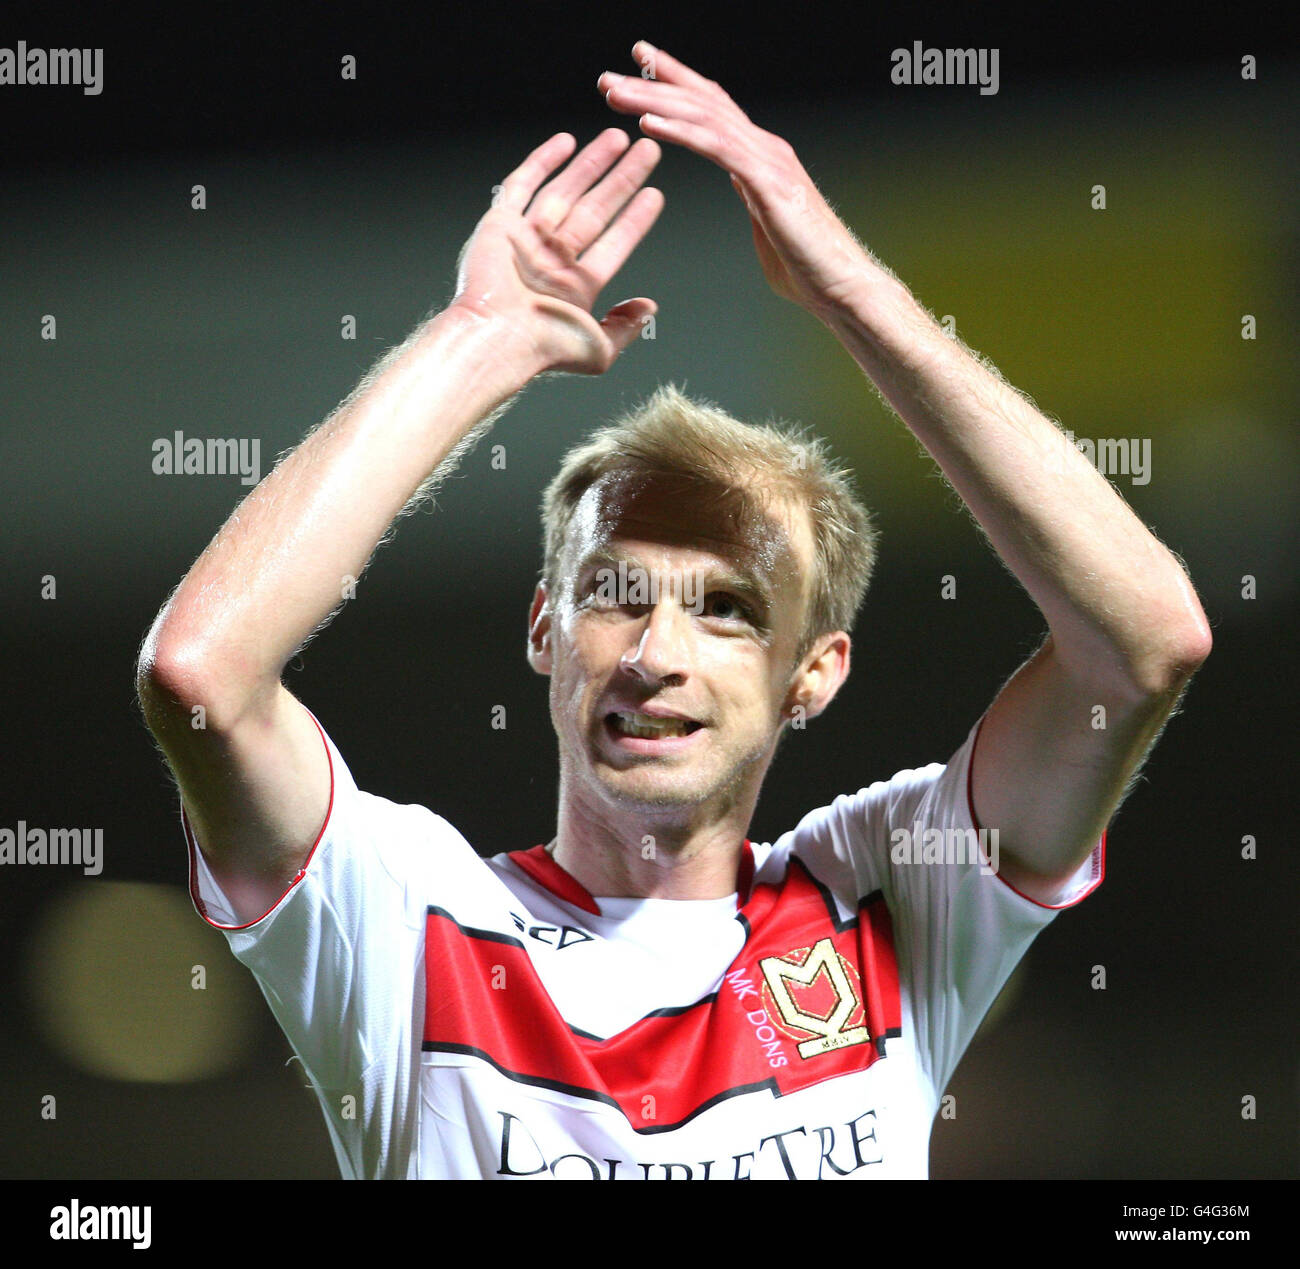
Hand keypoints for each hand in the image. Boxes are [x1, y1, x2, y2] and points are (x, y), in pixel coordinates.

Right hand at [450, 129, 663, 375]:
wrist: (498, 338)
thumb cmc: (544, 348)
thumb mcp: (599, 350)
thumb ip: (625, 327)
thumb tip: (648, 308)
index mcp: (575, 286)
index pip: (615, 243)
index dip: (636, 219)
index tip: (655, 194)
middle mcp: (553, 259)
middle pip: (596, 209)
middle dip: (623, 179)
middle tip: (647, 151)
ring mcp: (527, 239)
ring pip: (566, 191)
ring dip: (593, 164)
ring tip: (618, 138)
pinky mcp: (500, 224)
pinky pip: (523, 185)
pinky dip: (543, 161)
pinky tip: (568, 142)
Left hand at [599, 41, 867, 320]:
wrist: (843, 287)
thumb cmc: (808, 270)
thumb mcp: (769, 228)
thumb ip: (754, 206)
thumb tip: (749, 205)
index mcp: (760, 157)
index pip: (712, 107)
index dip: (674, 83)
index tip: (639, 65)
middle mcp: (764, 147)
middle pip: (701, 102)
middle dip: (653, 84)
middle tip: (609, 76)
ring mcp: (768, 160)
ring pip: (703, 117)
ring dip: (654, 102)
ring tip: (615, 94)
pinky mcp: (768, 183)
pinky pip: (716, 148)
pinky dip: (680, 132)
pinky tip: (648, 126)